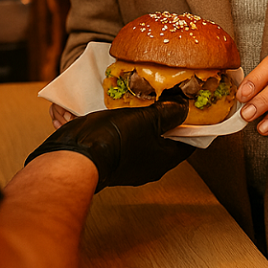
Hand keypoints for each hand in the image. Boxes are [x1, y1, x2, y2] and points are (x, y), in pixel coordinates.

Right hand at [28, 101, 192, 189]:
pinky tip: (121, 114)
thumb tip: (183, 107)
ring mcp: (129, 166)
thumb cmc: (114, 138)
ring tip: (142, 103)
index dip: (191, 123)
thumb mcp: (146, 119)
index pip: (188, 142)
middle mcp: (149, 168)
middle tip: (165, 100)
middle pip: (166, 141)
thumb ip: (167, 113)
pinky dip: (128, 129)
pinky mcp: (111, 161)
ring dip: (145, 124)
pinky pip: (127, 142)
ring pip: (145, 141)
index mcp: (163, 160)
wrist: (76, 154)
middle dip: (166, 121)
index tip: (189, 106)